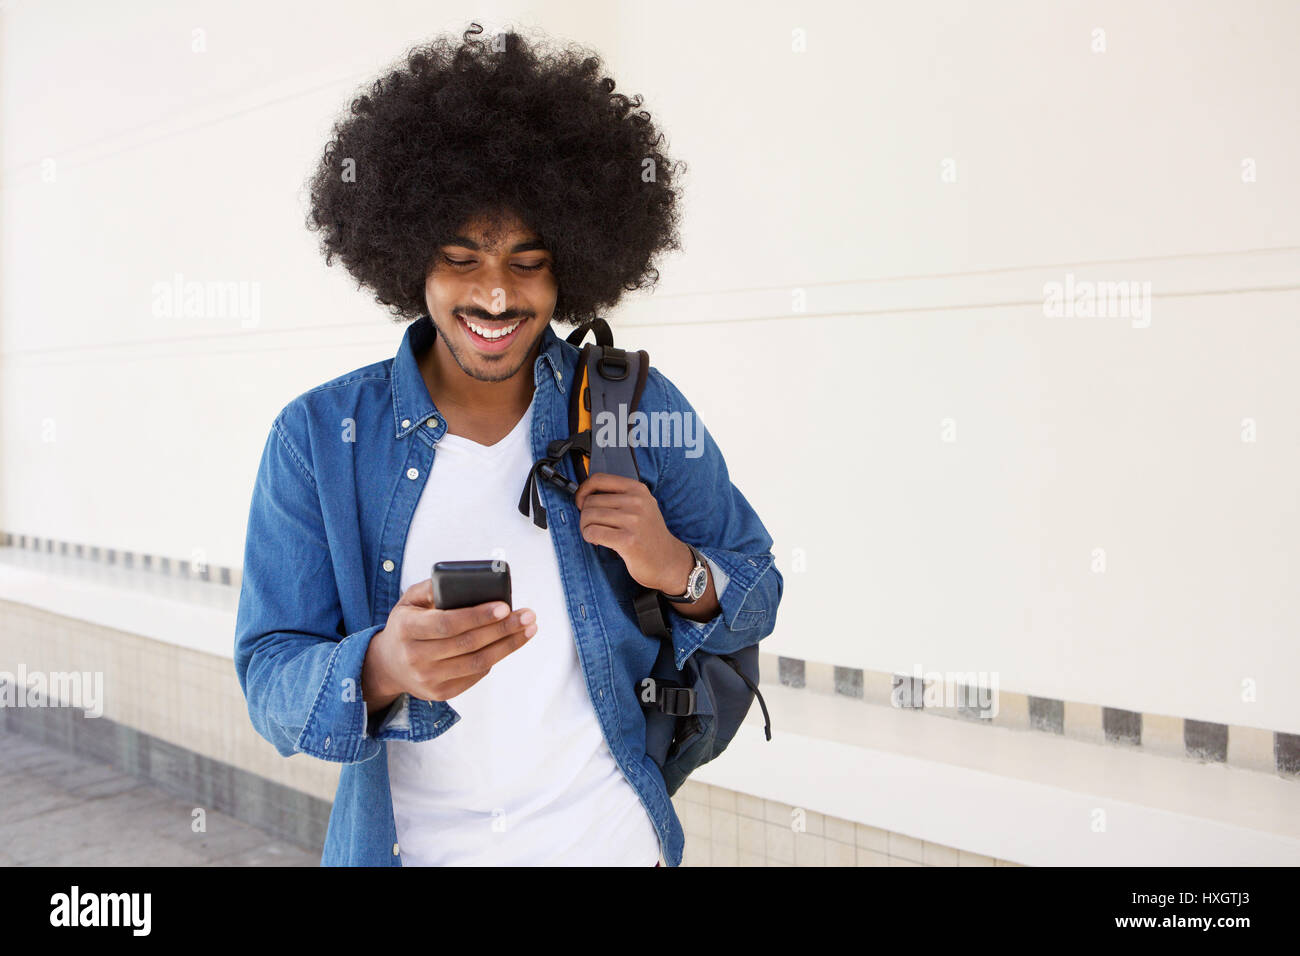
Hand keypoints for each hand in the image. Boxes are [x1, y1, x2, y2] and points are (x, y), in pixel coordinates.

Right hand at [361, 578, 536, 710]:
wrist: (388, 665)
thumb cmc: (406, 625)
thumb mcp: (409, 601)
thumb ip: (432, 588)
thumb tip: (465, 580)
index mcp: (406, 629)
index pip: (448, 624)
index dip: (478, 616)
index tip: (505, 606)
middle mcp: (415, 657)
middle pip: (468, 644)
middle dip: (503, 629)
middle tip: (528, 616)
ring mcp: (428, 679)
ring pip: (477, 662)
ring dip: (508, 645)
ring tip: (528, 629)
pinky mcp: (441, 693)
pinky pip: (476, 675)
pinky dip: (495, 658)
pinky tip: (509, 644)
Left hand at [573, 472, 693, 593]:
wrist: (668, 561)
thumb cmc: (650, 535)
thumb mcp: (642, 506)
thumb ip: (619, 496)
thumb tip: (585, 494)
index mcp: (638, 490)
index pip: (599, 479)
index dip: (583, 490)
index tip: (581, 501)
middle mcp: (636, 502)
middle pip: (590, 501)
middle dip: (585, 516)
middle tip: (593, 526)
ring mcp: (633, 521)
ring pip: (588, 516)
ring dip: (586, 528)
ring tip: (598, 534)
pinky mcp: (627, 540)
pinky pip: (593, 532)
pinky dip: (590, 538)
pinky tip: (599, 541)